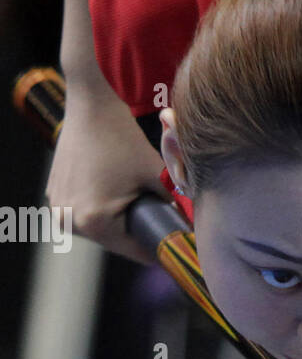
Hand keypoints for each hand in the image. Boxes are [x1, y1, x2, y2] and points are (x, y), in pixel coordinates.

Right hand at [45, 77, 173, 264]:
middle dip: (138, 232)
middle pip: (116, 241)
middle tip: (159, 219)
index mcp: (94, 221)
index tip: (175, 249)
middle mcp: (69, 221)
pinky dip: (101, 208)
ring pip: (101, 228)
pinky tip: (113, 190)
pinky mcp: (54, 196)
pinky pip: (85, 213)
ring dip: (119, 222)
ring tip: (134, 200)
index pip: (134, 250)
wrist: (90, 107)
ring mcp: (58, 209)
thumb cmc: (123, 139)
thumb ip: (173, 205)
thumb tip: (191, 230)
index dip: (158, 248)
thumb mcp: (154, 175)